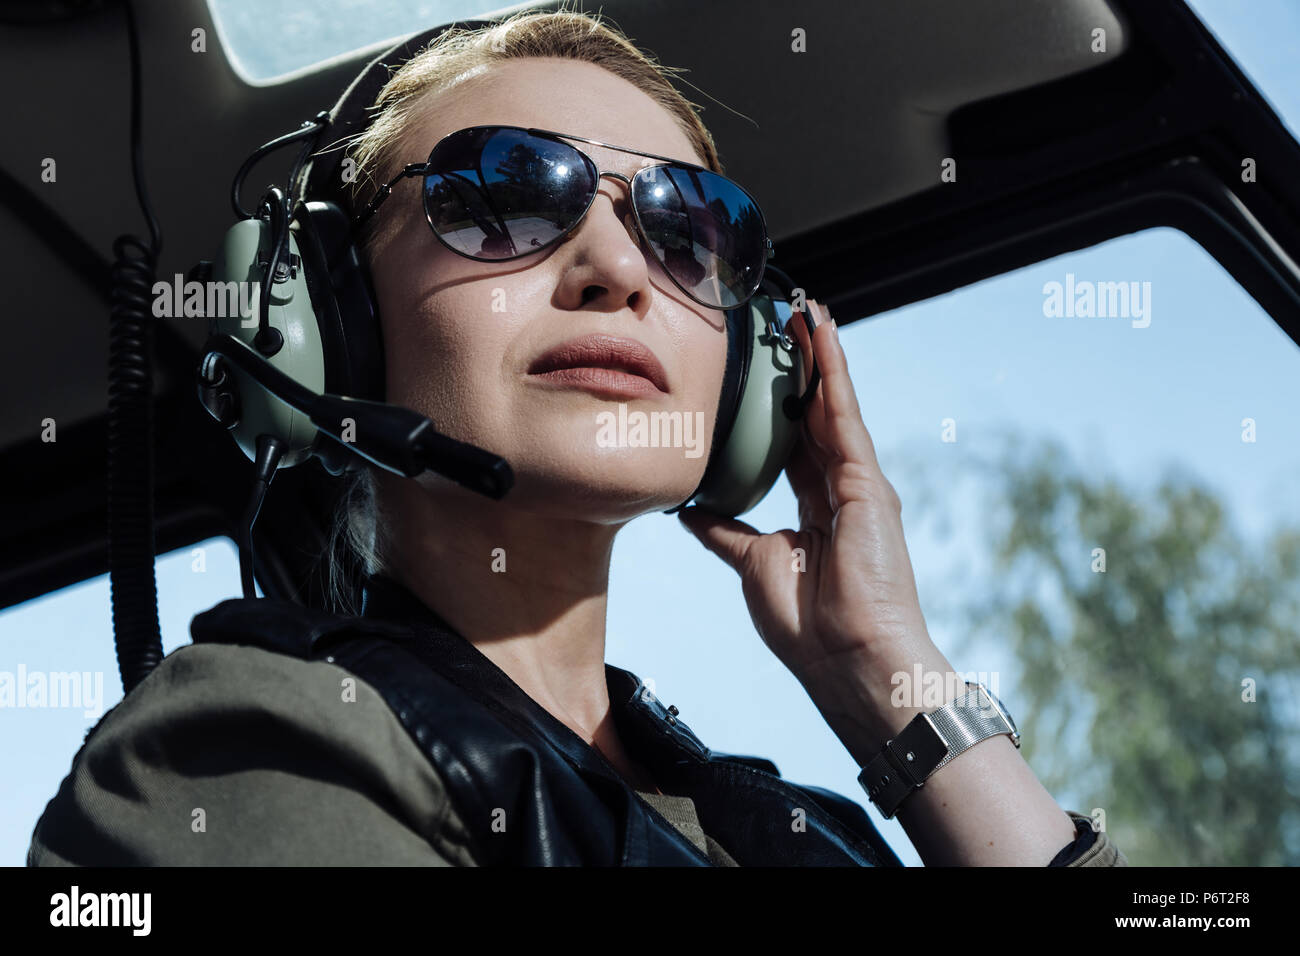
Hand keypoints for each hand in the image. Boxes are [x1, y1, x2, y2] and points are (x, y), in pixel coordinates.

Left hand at [677, 301, 933, 688]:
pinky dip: (833, 373)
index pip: (796, 441)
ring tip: (804, 309)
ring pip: (833, 405)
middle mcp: (843, 490)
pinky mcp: (869, 484)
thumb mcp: (753, 565)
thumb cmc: (809, 626)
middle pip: (816, 413)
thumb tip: (690, 511)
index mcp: (818, 508)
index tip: (766, 366)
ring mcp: (860, 485)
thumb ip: (727, 533)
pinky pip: (845, 417)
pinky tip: (821, 337)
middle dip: (801, 367)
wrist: (849, 662)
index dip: (782, 403)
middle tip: (784, 318)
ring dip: (818, 355)